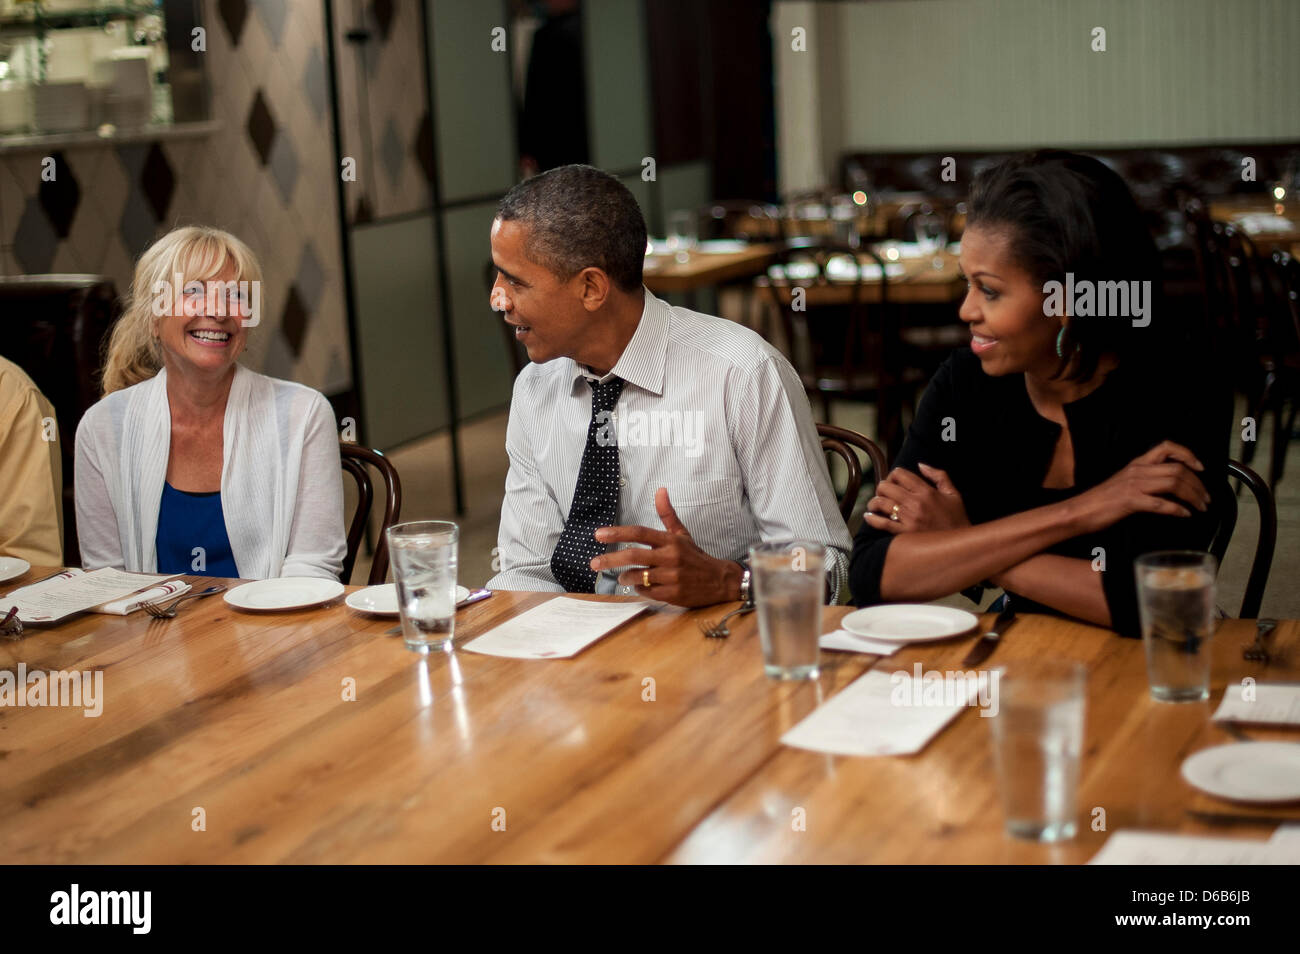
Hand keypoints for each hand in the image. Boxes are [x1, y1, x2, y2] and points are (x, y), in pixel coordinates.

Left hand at [588, 487, 741, 606]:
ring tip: (622, 578)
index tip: (598, 535)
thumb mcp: (682, 534)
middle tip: (594, 563)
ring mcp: (672, 577)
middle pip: (633, 556)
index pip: (639, 533)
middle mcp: (670, 557)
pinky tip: (640, 586)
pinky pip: (646, 592)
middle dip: (610, 560)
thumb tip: (660, 490)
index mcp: (670, 541)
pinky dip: (639, 589)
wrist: (720, 581)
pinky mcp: (673, 594)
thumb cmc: (696, 557)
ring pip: (637, 576)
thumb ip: (667, 514)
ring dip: (625, 577)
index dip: (617, 533)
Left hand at [864, 464, 969, 534]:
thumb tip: (921, 465)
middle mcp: (915, 503)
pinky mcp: (904, 533)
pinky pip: (882, 524)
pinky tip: (869, 516)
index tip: (893, 480)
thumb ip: (939, 476)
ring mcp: (909, 518)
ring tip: (875, 505)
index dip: (893, 474)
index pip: (900, 474)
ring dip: (874, 502)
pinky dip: (872, 519)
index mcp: (926, 491)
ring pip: (881, 503)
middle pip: (886, 487)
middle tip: (883, 493)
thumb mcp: (954, 494)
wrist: (960, 545)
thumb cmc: (957, 519)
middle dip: (882, 488)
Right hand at [1074, 440, 1210, 531]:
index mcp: (1136, 463)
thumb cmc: (1100, 501)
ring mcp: (1134, 485)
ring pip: (1173, 483)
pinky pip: (1161, 504)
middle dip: (1198, 484)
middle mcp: (1137, 470)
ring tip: (1201, 507)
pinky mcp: (1130, 501)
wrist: (1079, 511)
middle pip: (1177, 470)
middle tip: (1206, 498)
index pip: (1166, 447)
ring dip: (1193, 496)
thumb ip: (1145, 480)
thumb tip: (1169, 488)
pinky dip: (1177, 510)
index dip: (1187, 454)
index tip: (1200, 468)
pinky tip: (1185, 515)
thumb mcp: (1125, 483)